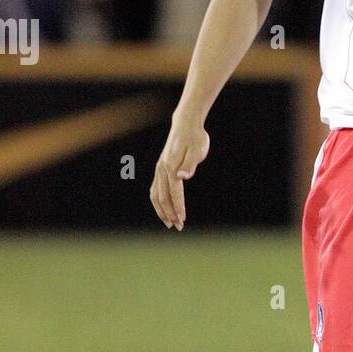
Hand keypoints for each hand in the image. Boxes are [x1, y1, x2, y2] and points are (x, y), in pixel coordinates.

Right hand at [149, 114, 209, 230]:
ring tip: (170, 223)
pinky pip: (155, 189)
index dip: (178, 207)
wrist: (185, 124)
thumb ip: (190, 164)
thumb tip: (182, 176)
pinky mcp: (160, 168)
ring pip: (155, 195)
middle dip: (170, 213)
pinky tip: (163, 210)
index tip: (183, 220)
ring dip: (162, 210)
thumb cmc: (195, 138)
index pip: (174, 192)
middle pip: (162, 197)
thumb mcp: (197, 149)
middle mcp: (162, 169)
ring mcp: (159, 169)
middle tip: (179, 227)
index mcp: (171, 166)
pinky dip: (158, 202)